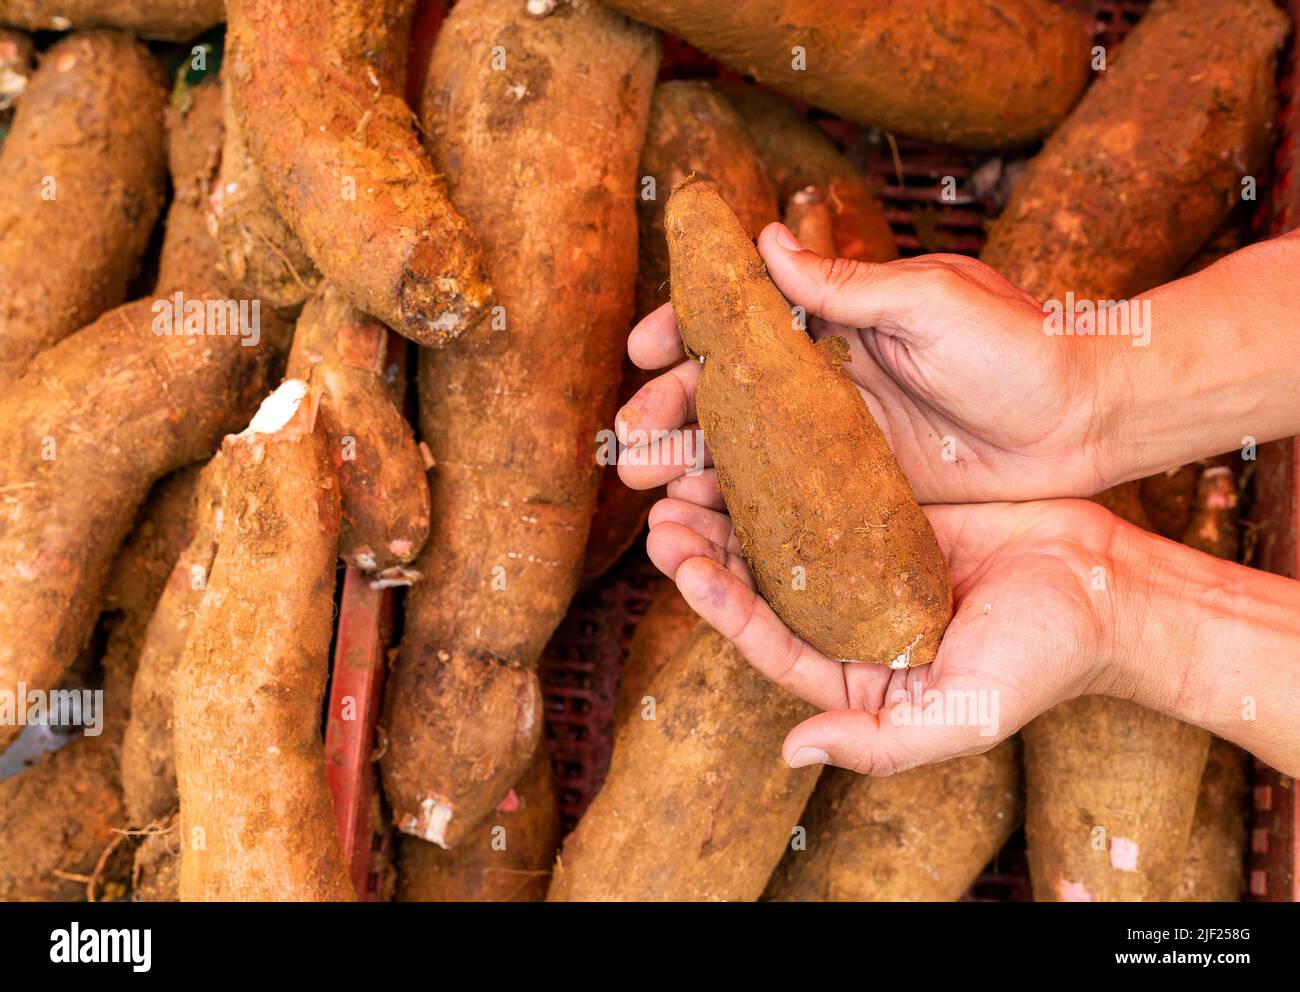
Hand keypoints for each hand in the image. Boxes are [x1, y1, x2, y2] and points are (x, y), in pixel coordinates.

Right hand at [616, 222, 1109, 505]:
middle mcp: (827, 374)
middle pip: (728, 393)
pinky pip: (787, 497)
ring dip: (690, 465)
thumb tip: (766, 240)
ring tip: (646, 488)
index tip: (643, 351)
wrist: (1084, 418)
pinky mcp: (859, 485)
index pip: (742, 320)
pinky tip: (702, 522)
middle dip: (669, 414)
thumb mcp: (931, 300)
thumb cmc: (1018, 342)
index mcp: (838, 317)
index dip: (686, 333)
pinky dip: (741, 508)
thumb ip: (846, 285)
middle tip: (627, 444)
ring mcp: (839, 434)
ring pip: (745, 450)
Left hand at [646, 494, 1127, 773]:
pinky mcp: (886, 514)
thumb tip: (791, 752)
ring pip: (780, 537)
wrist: (1107, 588)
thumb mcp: (962, 714)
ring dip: (730, 510)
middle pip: (761, 588)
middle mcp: (849, 621)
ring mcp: (864, 565)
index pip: (770, 641)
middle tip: (663, 515)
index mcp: (856, 674)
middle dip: (707, 553)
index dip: (721, 606)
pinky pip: (823, 493)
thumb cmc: (1042, 660)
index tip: (682, 566)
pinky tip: (748, 445)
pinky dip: (784, 474)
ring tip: (683, 477)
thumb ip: (879, 743)